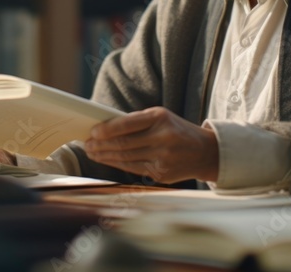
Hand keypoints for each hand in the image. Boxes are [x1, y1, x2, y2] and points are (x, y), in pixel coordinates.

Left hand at [83, 107, 218, 183]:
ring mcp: (163, 157)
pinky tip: (106, 160)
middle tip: (86, 144)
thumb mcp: (161, 118)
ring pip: (126, 157)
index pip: (128, 124)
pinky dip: (116, 164)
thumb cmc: (176, 130)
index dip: (107, 129)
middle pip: (124, 143)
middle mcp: (163, 137)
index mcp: (160, 118)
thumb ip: (137, 122)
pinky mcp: (162, 173)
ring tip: (91, 153)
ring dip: (105, 156)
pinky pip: (133, 168)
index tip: (93, 132)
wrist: (204, 152)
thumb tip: (104, 128)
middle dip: (101, 145)